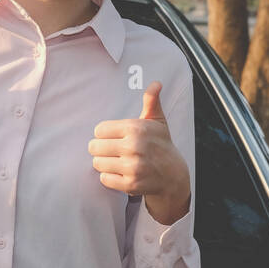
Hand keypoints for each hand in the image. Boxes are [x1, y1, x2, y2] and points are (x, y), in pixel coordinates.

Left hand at [89, 81, 189, 216]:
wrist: (173, 175)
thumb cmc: (161, 145)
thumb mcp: (157, 121)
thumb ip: (151, 101)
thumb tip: (156, 83)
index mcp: (136, 128)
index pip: (99, 130)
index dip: (105, 134)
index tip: (116, 138)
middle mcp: (134, 147)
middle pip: (94, 147)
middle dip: (102, 149)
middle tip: (114, 151)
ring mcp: (132, 167)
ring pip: (98, 163)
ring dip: (105, 164)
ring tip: (118, 162)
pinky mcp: (130, 184)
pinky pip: (104, 179)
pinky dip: (110, 178)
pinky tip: (122, 174)